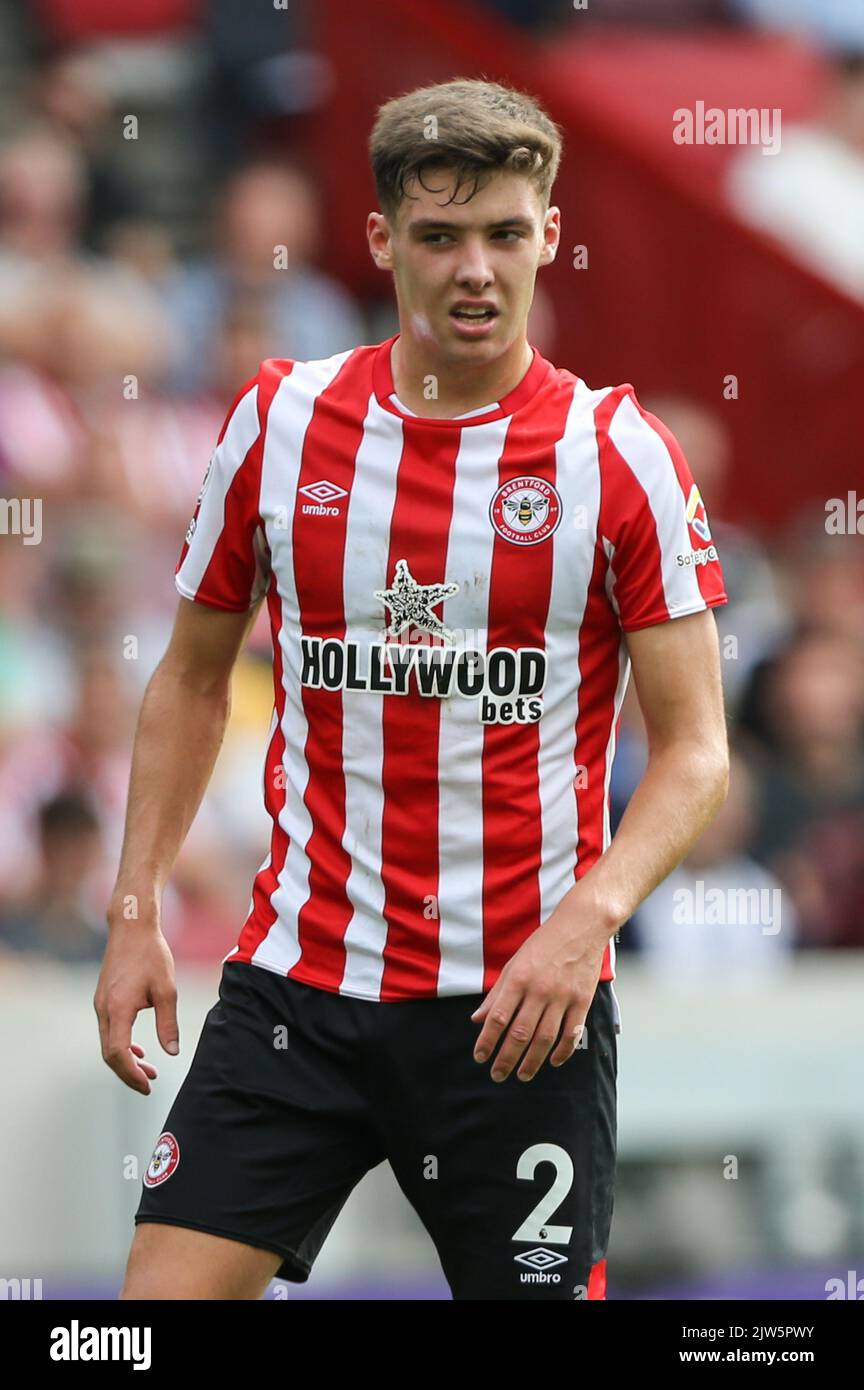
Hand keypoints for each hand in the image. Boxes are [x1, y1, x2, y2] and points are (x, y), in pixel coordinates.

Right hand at [94, 895, 178, 1094]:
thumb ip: (168, 1023)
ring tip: (149, 1069)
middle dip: (129, 1072)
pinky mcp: (103, 998)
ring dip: (126, 1059)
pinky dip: (121, 1044)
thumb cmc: (152, 955)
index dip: (131, 1073)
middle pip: (109, 1053)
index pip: (118, 1053)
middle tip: (150, 1084)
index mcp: (118, 1008)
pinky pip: (108, 1030)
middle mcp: (104, 1009)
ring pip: (108, 1043)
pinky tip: (138, 1047)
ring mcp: (101, 1004)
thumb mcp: (166, 989)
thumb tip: (172, 1052)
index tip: (148, 1085)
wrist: (131, 927)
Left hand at [470, 897, 612, 1082]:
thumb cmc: (543, 944)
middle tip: (497, 1075)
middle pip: (520, 1033)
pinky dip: (562, 1051)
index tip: (480, 1057)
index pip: (497, 1017)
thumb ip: (496, 994)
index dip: (487, 1041)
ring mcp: (563, 997)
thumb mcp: (513, 963)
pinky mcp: (583, 1001)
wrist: (581, 927)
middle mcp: (539, 990)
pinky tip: (552, 1061)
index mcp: (518, 978)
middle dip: (506, 1058)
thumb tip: (477, 1019)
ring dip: (532, 1061)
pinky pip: (572, 1033)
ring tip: (522, 1075)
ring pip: (545, 1038)